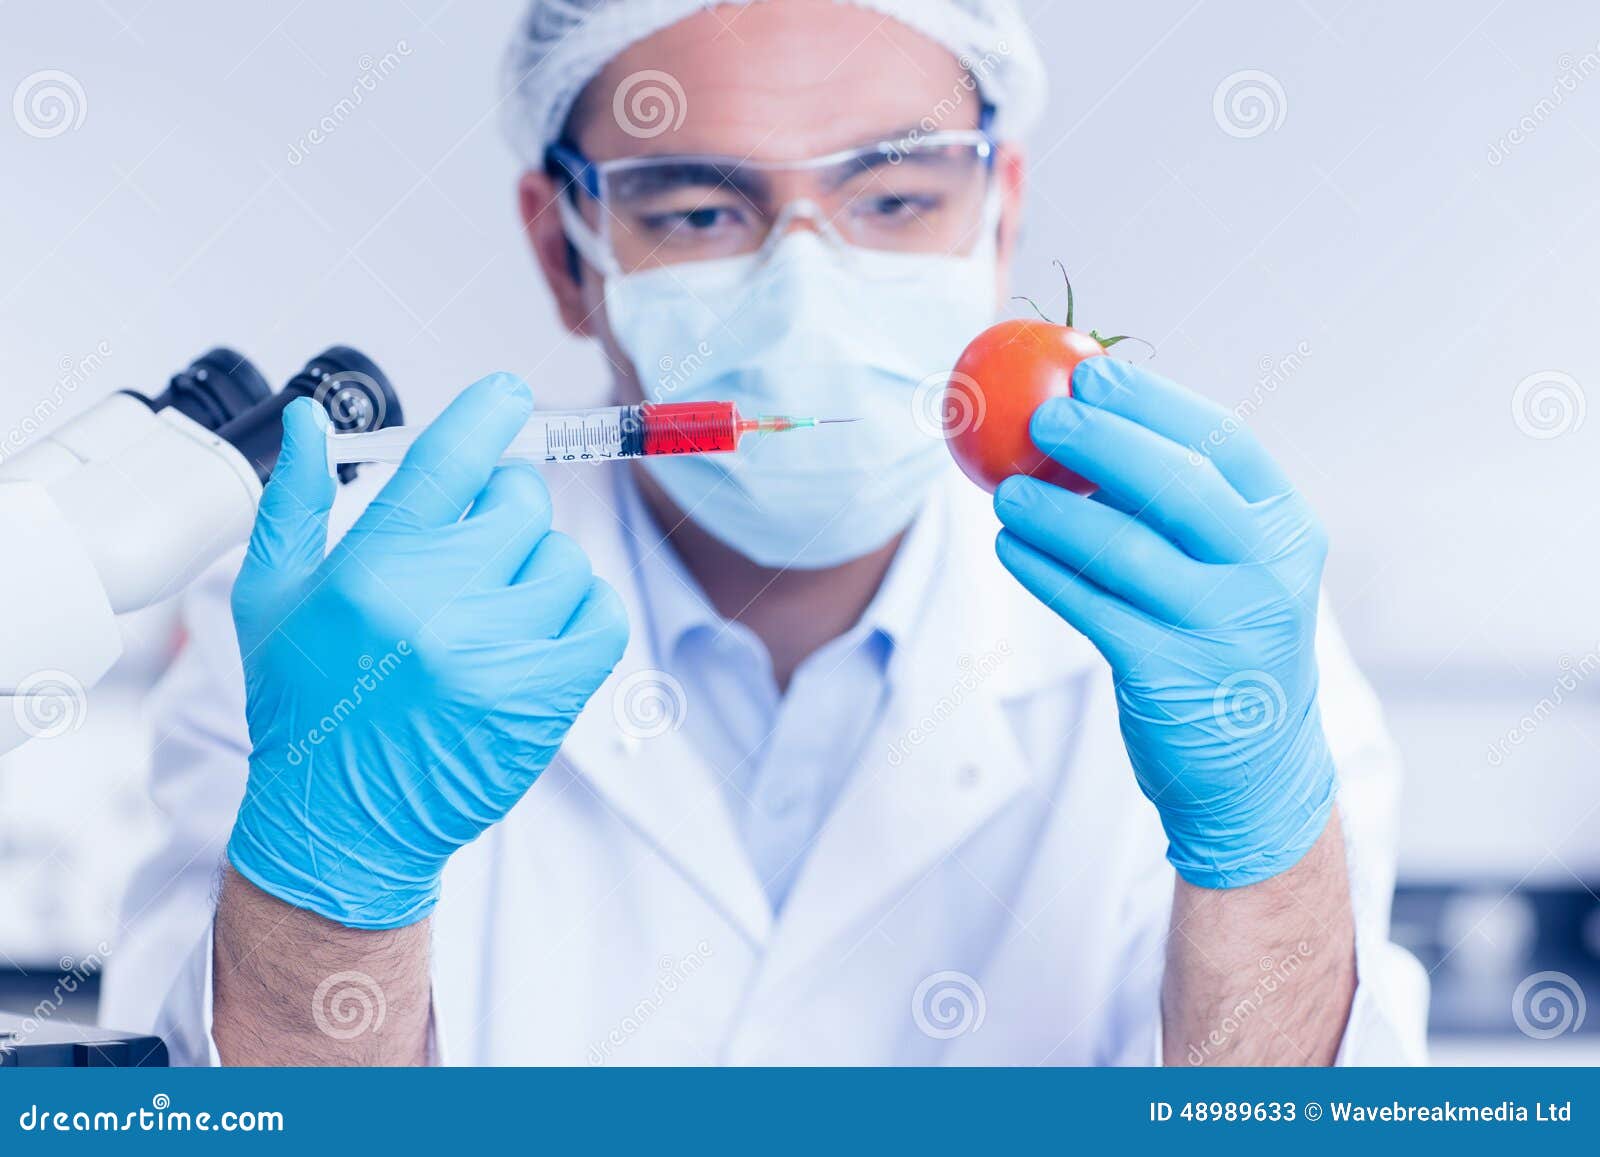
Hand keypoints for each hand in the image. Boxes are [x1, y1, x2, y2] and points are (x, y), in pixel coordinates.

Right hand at [227, 373, 628, 927]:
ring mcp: (498, 656)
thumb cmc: (303, 700)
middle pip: (521, 502)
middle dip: (503, 504)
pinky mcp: (544, 701)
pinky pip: (602, 616)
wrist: (340, 821)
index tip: (507, 396)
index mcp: (371, 568)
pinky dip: (583, 609)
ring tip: (496, 599)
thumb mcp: (269, 596)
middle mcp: (439, 606)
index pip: (451, 456)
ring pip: (563, 559)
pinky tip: (542, 624)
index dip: (490, 410)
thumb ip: (295, 498)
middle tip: (477, 536)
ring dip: (537, 567)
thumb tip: (310, 415)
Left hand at [993, 357, 1334, 887]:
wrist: (1254, 768)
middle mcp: (1267, 574)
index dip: (1153, 403)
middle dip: (1102, 442)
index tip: (1091, 372)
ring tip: (1002, 490)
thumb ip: (1180, 502)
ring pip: (1124, 550)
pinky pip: (1092, 609)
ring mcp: (1223, 627)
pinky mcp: (1170, 676)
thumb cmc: (1224, 638)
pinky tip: (1009, 546)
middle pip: (1178, 487)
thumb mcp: (1234, 566)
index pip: (1225, 443)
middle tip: (1038, 417)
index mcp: (1287, 528)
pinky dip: (1044, 573)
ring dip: (1055, 512)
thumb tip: (1085, 412)